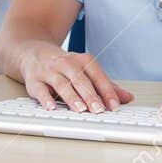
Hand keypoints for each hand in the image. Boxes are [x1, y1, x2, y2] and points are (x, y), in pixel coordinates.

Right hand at [16, 43, 133, 112]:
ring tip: (80, 109)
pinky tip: (52, 107)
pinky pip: (40, 90)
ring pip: (62, 84)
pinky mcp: (34, 80)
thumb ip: (105, 85)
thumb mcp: (85, 71)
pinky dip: (46, 99)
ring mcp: (49, 71)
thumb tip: (127, 97)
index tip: (114, 105)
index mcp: (82, 61)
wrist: (34, 52)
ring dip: (71, 97)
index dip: (107, 91)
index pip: (97, 75)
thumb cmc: (64, 65)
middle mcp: (66, 64)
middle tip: (98, 110)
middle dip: (90, 95)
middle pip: (80, 79)